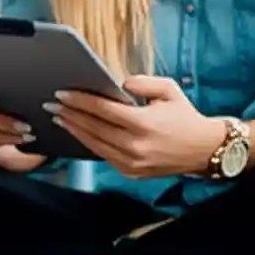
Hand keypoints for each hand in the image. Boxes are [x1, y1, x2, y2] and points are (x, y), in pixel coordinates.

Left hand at [47, 75, 226, 177]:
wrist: (203, 149)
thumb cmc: (185, 116)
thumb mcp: (169, 90)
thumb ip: (143, 82)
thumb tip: (118, 83)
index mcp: (144, 123)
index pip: (103, 109)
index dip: (80, 101)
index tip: (62, 94)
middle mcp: (135, 145)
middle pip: (93, 128)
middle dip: (70, 115)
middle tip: (51, 105)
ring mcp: (132, 162)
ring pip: (94, 144)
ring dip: (75, 130)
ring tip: (60, 118)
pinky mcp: (131, 172)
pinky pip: (103, 156)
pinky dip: (89, 143)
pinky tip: (80, 133)